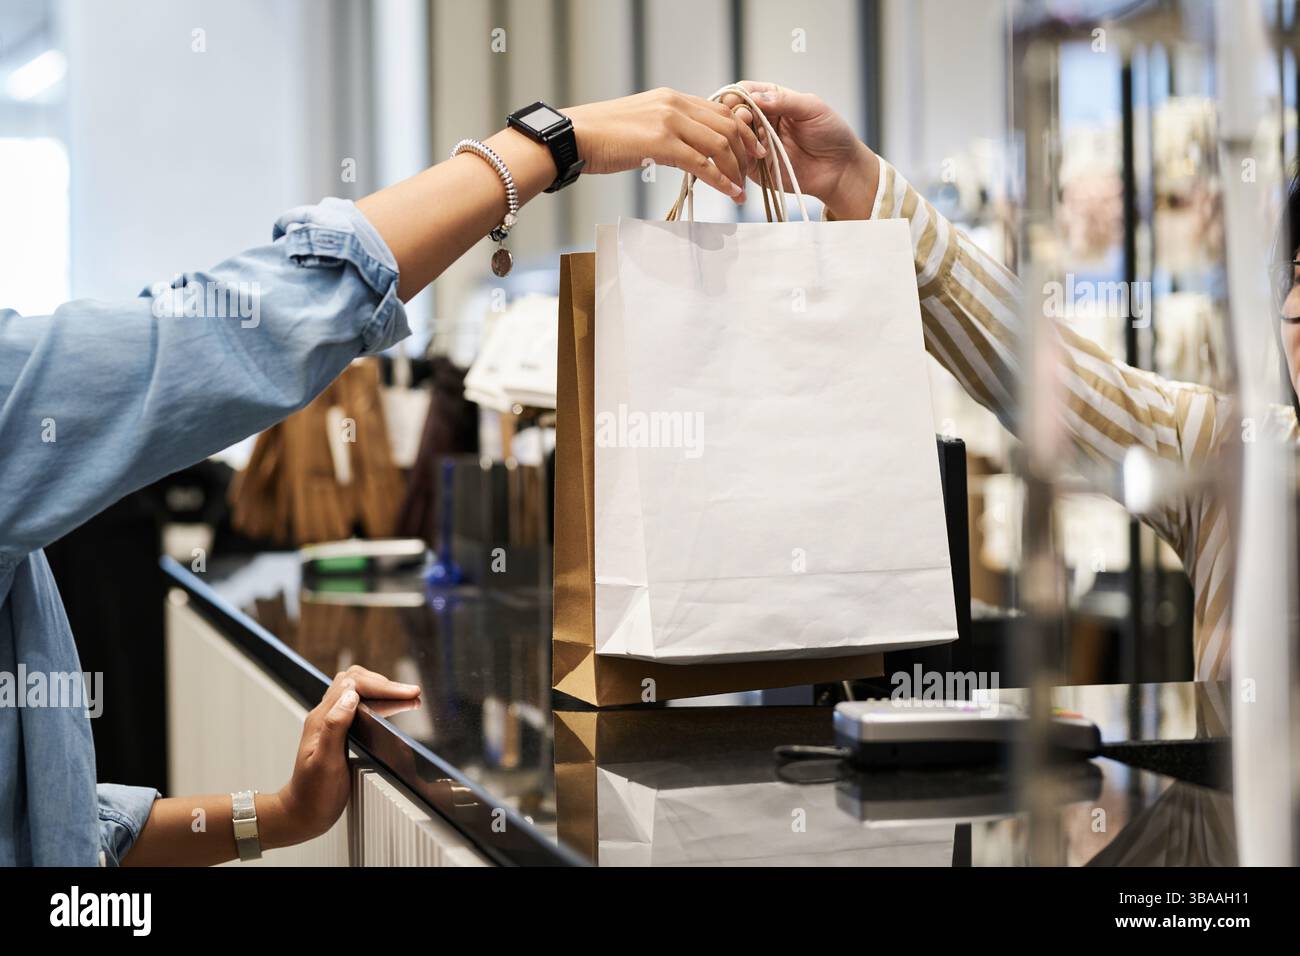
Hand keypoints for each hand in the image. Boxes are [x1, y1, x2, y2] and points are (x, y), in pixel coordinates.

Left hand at [270, 666, 420, 844]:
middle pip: (356, 681)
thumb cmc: (312, 794)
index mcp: (321, 720)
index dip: (382, 686)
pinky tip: (392, 708)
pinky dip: (379, 701)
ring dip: (384, 690)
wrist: (302, 813)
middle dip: (386, 685)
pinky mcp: (338, 731)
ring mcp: (331, 722)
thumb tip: (352, 696)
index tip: (405, 694)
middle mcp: (325, 716)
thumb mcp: (325, 763)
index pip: (353, 685)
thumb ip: (336, 726)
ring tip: (408, 698)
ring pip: (358, 690)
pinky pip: (359, 705)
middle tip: (412, 694)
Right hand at [564, 88, 765, 202]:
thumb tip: (684, 148)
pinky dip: (721, 180)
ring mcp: (669, 121)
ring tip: (741, 189)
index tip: (752, 149)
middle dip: (746, 151)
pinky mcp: (662, 143)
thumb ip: (667, 130)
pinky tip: (729, 192)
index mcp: (672, 97)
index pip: (720, 110)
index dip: (742, 131)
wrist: (574, 136)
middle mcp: (675, 104)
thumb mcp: (641, 124)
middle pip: (727, 125)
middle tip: (752, 171)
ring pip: (720, 144)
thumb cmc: (601, 136)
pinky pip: (702, 163)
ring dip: (736, 169)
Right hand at [721, 81, 879, 219]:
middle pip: (734, 113)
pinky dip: (739, 157)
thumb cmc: (832, 134)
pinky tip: (751, 155)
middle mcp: (762, 121)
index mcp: (773, 101)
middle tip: (745, 119)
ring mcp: (757, 144)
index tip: (738, 99)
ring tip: (752, 139)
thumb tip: (756, 97)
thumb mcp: (812, 108)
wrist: (840, 169)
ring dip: (738, 136)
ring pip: (734, 137)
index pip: (746, 92)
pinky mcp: (757, 168)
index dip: (738, 94)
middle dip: (735, 115)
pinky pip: (740, 161)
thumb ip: (784, 100)